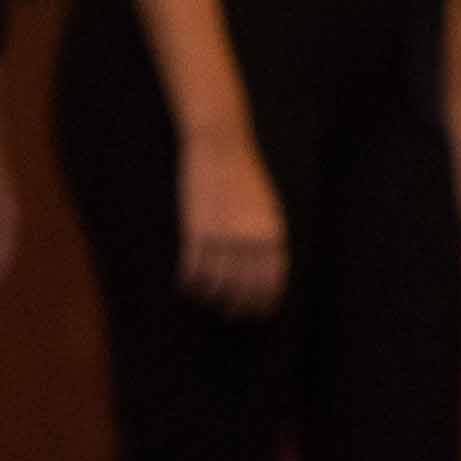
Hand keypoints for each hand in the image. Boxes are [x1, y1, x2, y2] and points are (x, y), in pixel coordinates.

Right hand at [176, 129, 287, 315]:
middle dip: (238, 305)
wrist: (220, 148)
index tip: (257, 312)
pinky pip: (194, 267)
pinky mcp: (196, 230)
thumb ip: (268, 238)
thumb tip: (263, 270)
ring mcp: (222, 236)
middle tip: (230, 313)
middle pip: (245, 287)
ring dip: (212, 296)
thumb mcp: (269, 208)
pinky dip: (190, 281)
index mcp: (273, 235)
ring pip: (217, 282)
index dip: (264, 302)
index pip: (271, 282)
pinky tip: (187, 285)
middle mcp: (250, 240)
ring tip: (208, 300)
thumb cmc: (245, 176)